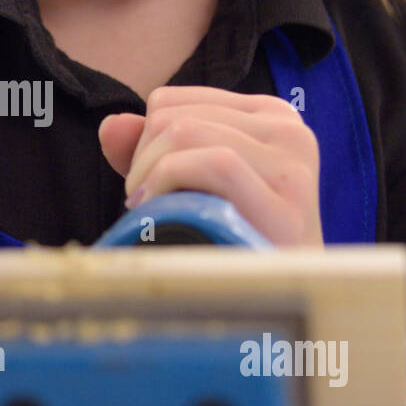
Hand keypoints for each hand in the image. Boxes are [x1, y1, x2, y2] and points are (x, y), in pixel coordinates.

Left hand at [98, 85, 323, 246]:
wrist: (273, 303)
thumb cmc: (227, 244)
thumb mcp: (186, 187)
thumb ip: (148, 152)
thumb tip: (111, 126)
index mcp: (266, 116)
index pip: (170, 101)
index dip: (141, 145)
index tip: (148, 188)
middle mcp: (288, 129)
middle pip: (173, 117)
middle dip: (143, 163)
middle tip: (148, 208)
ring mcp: (293, 163)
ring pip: (187, 132)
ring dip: (150, 177)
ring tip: (155, 215)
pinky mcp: (288, 200)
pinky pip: (215, 162)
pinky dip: (171, 183)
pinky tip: (160, 214)